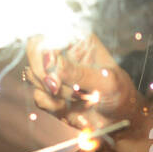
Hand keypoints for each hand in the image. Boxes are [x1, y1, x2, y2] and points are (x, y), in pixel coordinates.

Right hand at [25, 33, 142, 131]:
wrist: (119, 118)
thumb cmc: (119, 93)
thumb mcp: (106, 82)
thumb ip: (80, 73)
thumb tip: (54, 64)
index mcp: (80, 40)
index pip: (50, 33)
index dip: (44, 50)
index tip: (53, 70)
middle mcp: (64, 52)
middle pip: (34, 50)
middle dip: (43, 72)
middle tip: (57, 89)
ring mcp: (54, 72)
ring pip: (33, 75)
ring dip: (52, 91)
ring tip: (76, 98)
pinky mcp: (49, 92)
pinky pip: (37, 96)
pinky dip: (51, 105)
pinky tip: (68, 107)